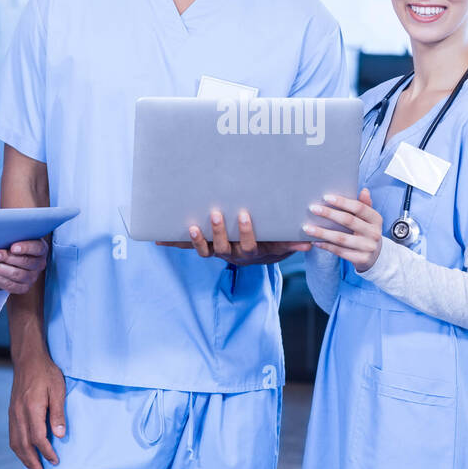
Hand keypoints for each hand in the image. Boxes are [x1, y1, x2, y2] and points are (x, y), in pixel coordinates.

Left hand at [0, 238, 49, 293]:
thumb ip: (12, 234)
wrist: (13, 259)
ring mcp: (32, 277)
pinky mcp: (23, 287)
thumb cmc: (14, 244)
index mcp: (41, 249)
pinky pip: (10, 285)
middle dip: (7, 258)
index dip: (25, 248)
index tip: (12, 247)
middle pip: (25, 262)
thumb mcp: (16, 236)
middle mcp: (39, 264)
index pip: (36, 248)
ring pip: (17, 275)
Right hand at [8, 352, 65, 468]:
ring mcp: (13, 413)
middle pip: (23, 444)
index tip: (55, 461)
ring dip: (23, 458)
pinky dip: (18, 447)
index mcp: (31, 408)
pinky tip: (24, 452)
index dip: (46, 452)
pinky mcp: (12, 412)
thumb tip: (60, 435)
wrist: (28, 360)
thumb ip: (58, 413)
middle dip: (32, 462)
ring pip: (15, 442)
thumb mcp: (58, 390)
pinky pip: (12, 435)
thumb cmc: (46, 372)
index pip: (37, 438)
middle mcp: (19, 413)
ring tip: (33, 468)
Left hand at [156, 209, 309, 265]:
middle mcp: (231, 254)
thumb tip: (310, 243)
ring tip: (191, 225)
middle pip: (223, 247)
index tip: (243, 215)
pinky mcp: (204, 247)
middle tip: (216, 213)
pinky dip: (173, 242)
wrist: (256, 255)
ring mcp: (215, 251)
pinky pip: (188, 246)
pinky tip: (157, 237)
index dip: (245, 232)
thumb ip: (292, 244)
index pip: (248, 244)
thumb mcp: (281, 244)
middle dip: (218, 231)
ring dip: (196, 239)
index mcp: (250, 252)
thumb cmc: (270, 243)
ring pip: (204, 249)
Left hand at [302, 189, 383, 271]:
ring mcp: (368, 247)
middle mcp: (374, 233)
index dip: (342, 202)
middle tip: (313, 209)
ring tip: (307, 228)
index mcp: (376, 219)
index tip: (326, 197)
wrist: (375, 256)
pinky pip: (339, 251)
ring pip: (341, 238)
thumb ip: (364, 205)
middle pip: (348, 221)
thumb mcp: (369, 219)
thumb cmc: (366, 232)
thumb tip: (363, 190)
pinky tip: (315, 241)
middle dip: (329, 214)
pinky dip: (326, 245)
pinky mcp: (361, 259)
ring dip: (322, 232)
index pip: (359, 207)